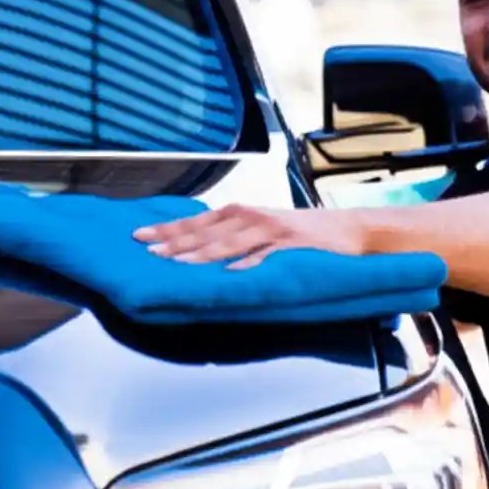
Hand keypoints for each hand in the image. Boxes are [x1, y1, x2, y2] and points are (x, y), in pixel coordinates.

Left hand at [132, 204, 367, 268]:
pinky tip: (228, 274)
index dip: (168, 229)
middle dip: (175, 241)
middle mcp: (253, 218)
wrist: (348, 230)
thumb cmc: (303, 233)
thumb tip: (195, 249)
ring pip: (230, 243)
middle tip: (147, 250)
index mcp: (242, 214)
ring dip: (202, 253)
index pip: (197, 221)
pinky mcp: (292, 248)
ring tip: (177, 263)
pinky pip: (265, 258)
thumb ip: (233, 236)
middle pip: (207, 231)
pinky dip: (246, 265)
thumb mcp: (263, 227)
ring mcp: (272, 233)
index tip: (140, 237)